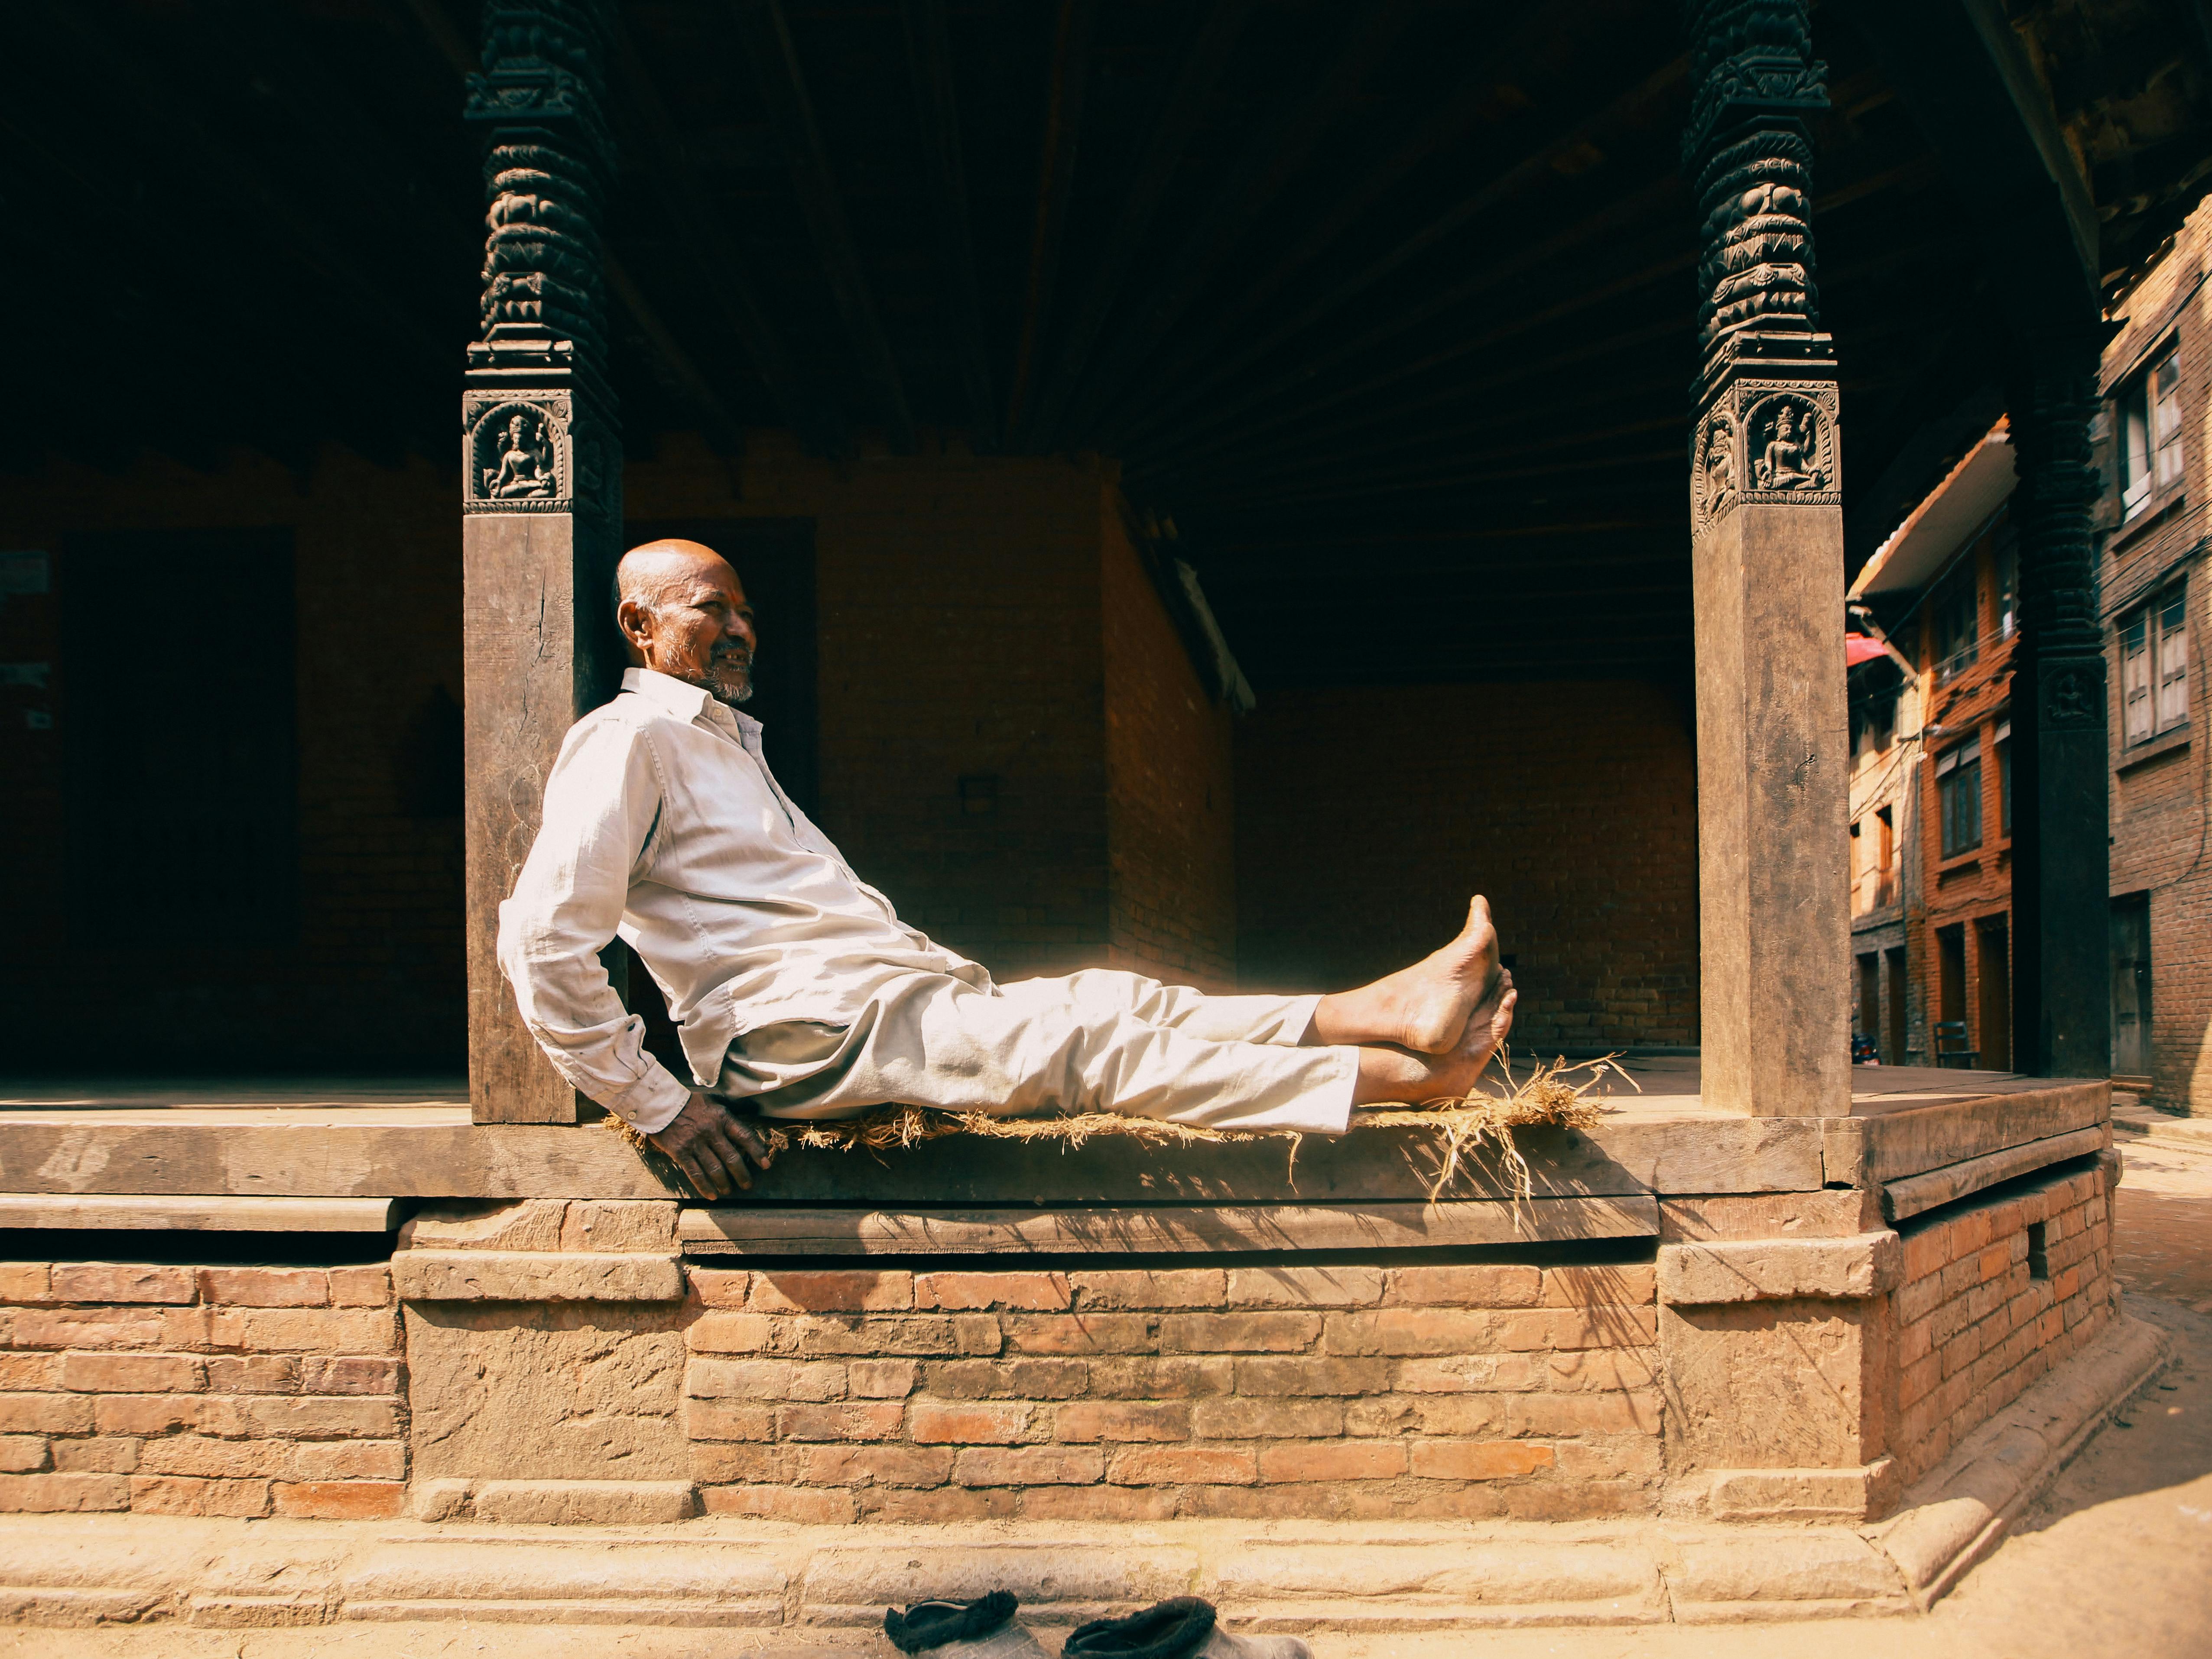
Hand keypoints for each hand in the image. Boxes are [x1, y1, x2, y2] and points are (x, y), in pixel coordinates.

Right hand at [645, 1092, 776, 1198]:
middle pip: (732, 1158)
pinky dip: (705, 1187)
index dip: (758, 1152)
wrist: (661, 1103)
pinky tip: (712, 1195)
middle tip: (747, 1185)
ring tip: (729, 1190)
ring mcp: (695, 1143)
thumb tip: (746, 1128)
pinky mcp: (680, 1152)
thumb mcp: (713, 1103)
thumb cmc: (689, 1103)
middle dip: (742, 1175)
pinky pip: (695, 1174)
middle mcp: (711, 1131)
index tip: (766, 1164)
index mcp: (722, 1117)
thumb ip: (728, 1117)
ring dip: (724, 1183)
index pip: (745, 1136)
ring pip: (715, 1169)